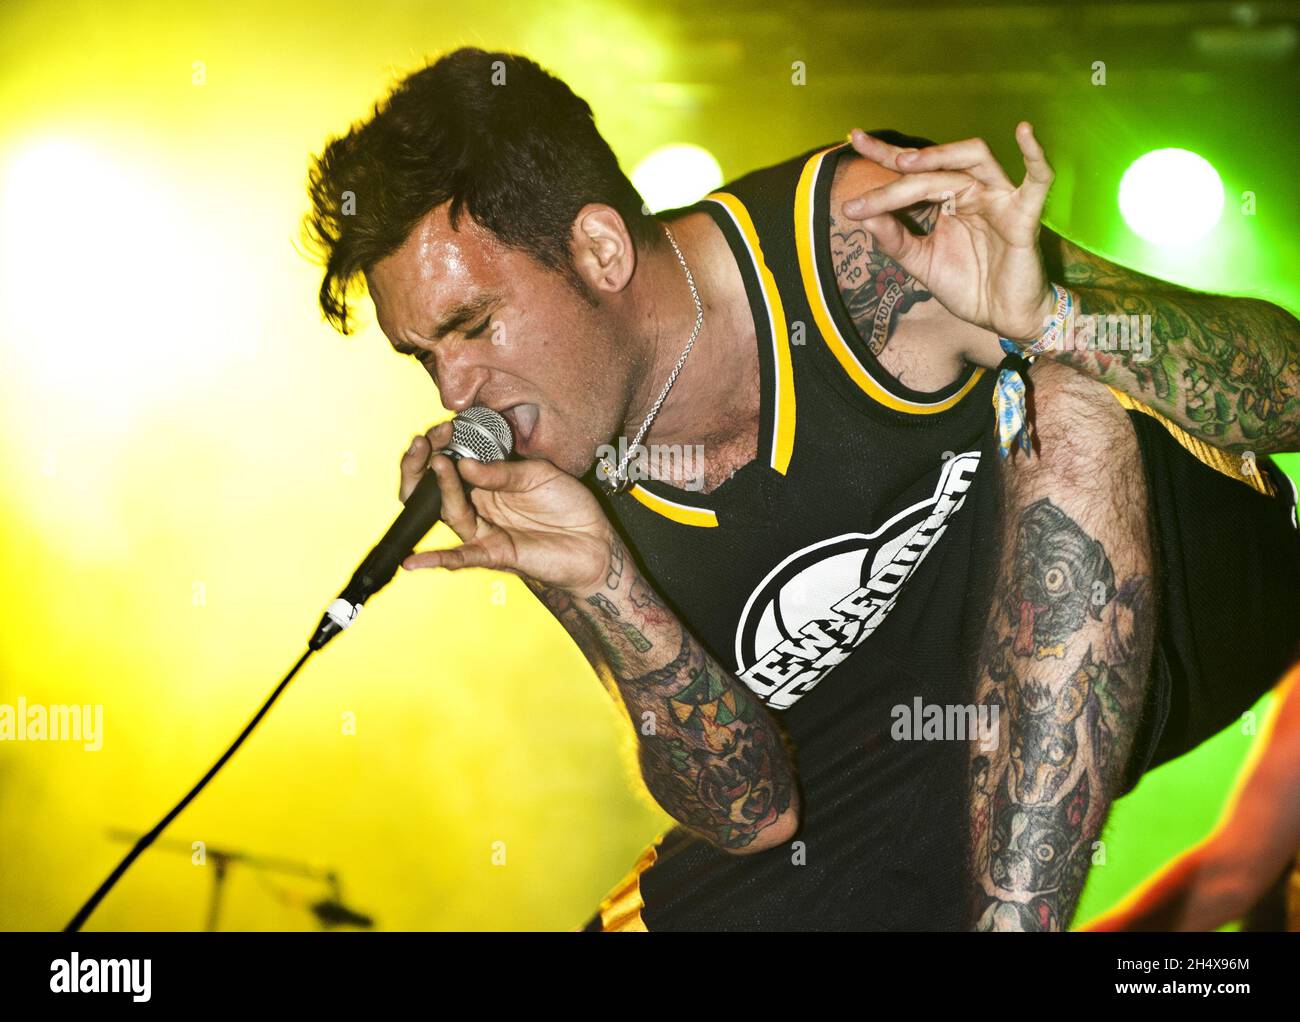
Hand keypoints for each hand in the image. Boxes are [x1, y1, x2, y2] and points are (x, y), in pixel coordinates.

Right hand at [399, 420, 614, 592]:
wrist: (596, 541)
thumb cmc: (568, 506)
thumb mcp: (537, 475)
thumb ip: (502, 471)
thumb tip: (465, 464)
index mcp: (487, 483)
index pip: (451, 464)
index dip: (440, 446)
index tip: (441, 428)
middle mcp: (479, 507)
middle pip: (434, 490)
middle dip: (422, 465)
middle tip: (423, 444)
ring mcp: (485, 531)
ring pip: (450, 511)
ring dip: (441, 487)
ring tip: (439, 463)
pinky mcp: (495, 553)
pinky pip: (463, 556)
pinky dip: (438, 559)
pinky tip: (416, 561)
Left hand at [840, 123, 1056, 340]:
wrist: (1002, 318)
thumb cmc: (967, 286)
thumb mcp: (922, 264)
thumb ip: (895, 241)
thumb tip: (862, 217)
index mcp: (947, 200)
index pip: (914, 172)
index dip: (884, 155)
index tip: (854, 139)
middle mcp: (972, 191)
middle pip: (934, 170)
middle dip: (897, 180)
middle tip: (866, 198)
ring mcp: (998, 199)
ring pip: (973, 160)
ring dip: (940, 156)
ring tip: (906, 163)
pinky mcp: (1024, 215)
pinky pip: (1038, 180)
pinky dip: (1034, 155)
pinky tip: (1024, 131)